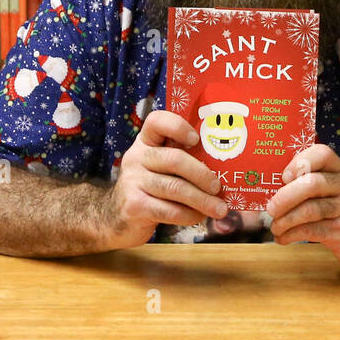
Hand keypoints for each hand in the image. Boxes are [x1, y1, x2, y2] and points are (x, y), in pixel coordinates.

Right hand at [102, 109, 229, 247]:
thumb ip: (181, 160)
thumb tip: (225, 168)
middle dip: (202, 174)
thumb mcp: (159, 167)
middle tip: (218, 187)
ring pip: (175, 188)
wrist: (114, 217)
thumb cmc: (148, 187)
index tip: (196, 139)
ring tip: (219, 208)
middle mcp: (136, 158)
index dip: (178, 126)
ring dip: (202, 200)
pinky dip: (189, 215)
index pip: (157, 121)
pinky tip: (199, 217)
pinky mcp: (134, 206)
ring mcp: (133, 182)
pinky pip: (169, 211)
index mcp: (146, 142)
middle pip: (175, 159)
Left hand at [265, 144, 339, 271]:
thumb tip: (269, 189)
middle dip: (285, 196)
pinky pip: (313, 231)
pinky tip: (283, 238)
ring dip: (286, 220)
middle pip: (312, 183)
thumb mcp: (335, 193)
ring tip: (275, 227)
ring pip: (311, 210)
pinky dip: (292, 235)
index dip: (299, 162)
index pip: (322, 153)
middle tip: (270, 208)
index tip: (283, 177)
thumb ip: (311, 186)